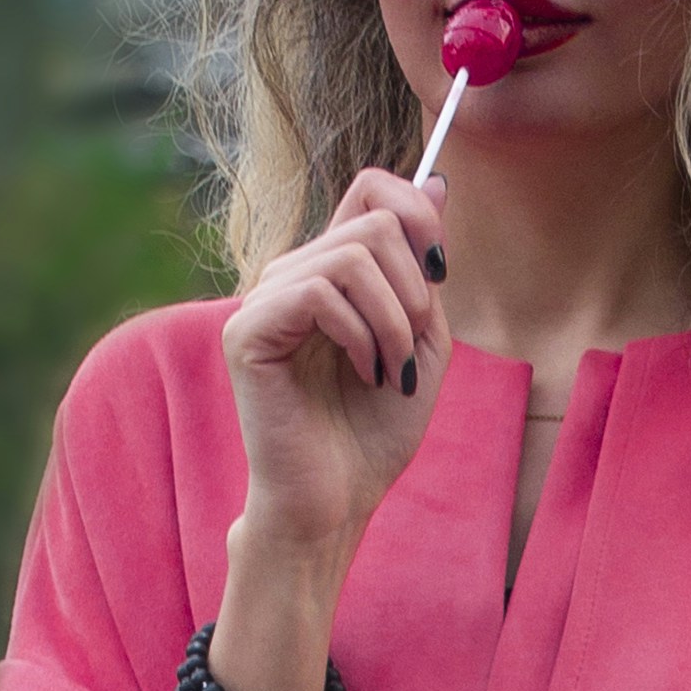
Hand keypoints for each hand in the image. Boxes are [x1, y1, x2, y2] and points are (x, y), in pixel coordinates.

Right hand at [219, 165, 449, 573]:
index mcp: (331, 274)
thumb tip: (437, 183)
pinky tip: (364, 373)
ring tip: (393, 373)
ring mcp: (264, 299)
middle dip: (416, 289)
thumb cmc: (372, 437)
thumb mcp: (424, 344)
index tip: (442, 268)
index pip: (369, 190)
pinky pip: (319, 292)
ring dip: (394, 320)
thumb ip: (426, 271)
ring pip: (352, 256)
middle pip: (373, 222)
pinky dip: (360, 334)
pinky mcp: (248, 331)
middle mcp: (292, 275)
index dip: (415, 209)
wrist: (333, 506)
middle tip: (413, 351)